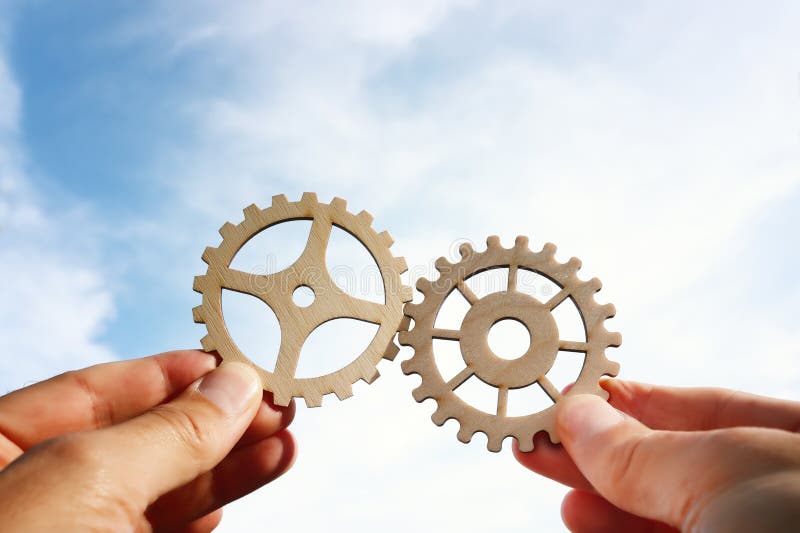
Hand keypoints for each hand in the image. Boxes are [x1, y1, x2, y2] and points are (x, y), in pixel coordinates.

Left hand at [0, 350, 295, 531]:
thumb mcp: (88, 482)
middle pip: (141, 438)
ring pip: (165, 489)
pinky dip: (214, 509)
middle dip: (215, 420)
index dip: (170, 373)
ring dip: (231, 465)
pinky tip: (245, 486)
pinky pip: (171, 531)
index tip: (234, 365)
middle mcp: (35, 494)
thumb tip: (235, 384)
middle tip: (276, 405)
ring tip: (284, 444)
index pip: (94, 391)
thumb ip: (170, 429)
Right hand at [515, 379, 799, 532]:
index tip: (587, 392)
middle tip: (549, 430)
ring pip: (664, 512)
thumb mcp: (728, 475)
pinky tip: (578, 516)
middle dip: (608, 445)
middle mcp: (783, 502)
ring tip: (548, 467)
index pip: (721, 413)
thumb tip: (582, 416)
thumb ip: (645, 448)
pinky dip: (612, 531)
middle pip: (682, 463)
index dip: (648, 398)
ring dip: (599, 490)